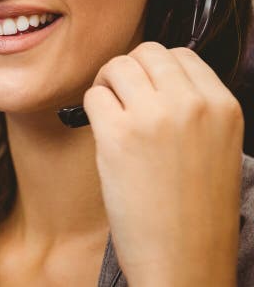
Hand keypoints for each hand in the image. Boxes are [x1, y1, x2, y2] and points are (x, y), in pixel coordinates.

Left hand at [83, 41, 242, 286]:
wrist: (185, 260)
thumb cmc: (196, 212)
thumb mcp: (217, 147)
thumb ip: (193, 108)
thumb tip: (150, 78)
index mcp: (223, 106)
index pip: (180, 55)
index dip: (154, 69)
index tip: (143, 90)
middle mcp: (192, 103)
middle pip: (146, 53)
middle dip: (127, 70)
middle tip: (119, 97)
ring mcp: (154, 116)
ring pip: (116, 66)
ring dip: (106, 85)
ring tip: (109, 115)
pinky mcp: (118, 135)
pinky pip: (93, 96)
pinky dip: (90, 109)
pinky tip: (101, 132)